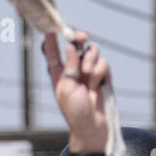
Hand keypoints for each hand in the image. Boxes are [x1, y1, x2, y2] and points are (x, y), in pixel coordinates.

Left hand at [44, 29, 110, 153]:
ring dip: (91, 59)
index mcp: (59, 73)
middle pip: (77, 45)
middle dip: (79, 38)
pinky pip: (103, 63)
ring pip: (92, 51)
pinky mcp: (103, 76)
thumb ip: (69, 66)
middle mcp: (74, 69)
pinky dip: (100, 71)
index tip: (52, 29)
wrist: (93, 126)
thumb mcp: (66, 87)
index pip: (53, 52)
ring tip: (89, 74)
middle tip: (81, 38)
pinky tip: (97, 84)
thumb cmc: (75, 111)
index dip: (52, 40)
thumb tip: (71, 46)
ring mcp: (89, 72)